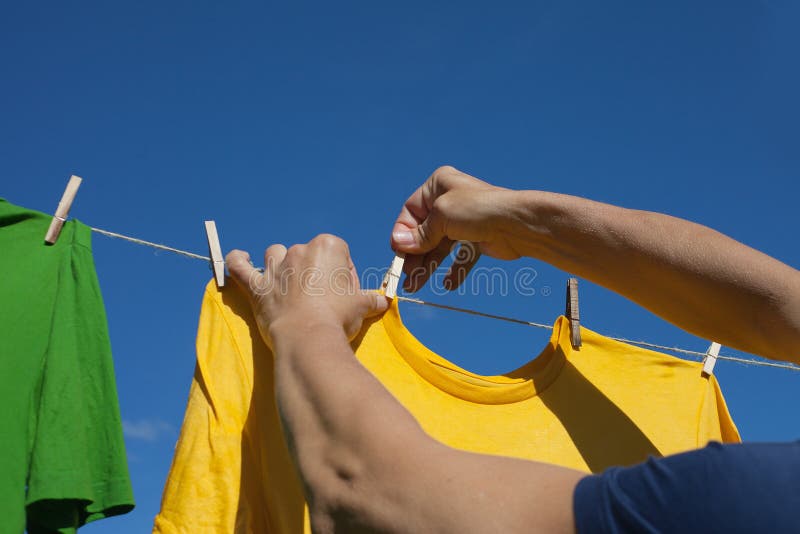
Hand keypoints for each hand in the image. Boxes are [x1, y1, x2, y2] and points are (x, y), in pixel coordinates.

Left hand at [227, 234, 389, 348]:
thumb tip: (384, 301)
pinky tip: (238, 257)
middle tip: (323, 300)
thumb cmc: (338, 318)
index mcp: (328, 246)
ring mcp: (276, 267)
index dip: (344, 273)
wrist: (309, 338)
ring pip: (276, 254)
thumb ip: (373, 300)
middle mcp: (300, 250)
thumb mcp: (362, 306)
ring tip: (290, 284)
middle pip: (309, 254)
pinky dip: (237, 261)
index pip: (339, 253)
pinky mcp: (258, 285)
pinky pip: (240, 267)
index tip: (345, 293)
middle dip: (315, 272)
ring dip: (281, 264)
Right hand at [391, 166, 517, 291]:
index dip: (403, 233)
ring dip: (428, 266)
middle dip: (414, 255)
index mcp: (438, 186)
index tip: (399, 254)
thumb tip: (397, 244)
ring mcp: (463, 220)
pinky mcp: (476, 237)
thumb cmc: (478, 210)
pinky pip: (459, 256)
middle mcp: (449, 200)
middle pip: (424, 231)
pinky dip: (454, 270)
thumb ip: (419, 234)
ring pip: (439, 246)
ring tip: (416, 286)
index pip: (411, 212)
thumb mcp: (441, 217)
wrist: (517, 224)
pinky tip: (448, 284)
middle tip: (405, 276)